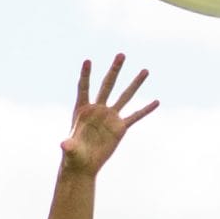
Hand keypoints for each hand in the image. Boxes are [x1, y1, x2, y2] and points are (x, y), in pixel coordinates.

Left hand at [60, 54, 156, 174]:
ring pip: (125, 97)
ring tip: (145, 70)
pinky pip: (135, 117)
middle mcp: (98, 109)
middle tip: (121, 54)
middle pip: (107, 85)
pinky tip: (156, 102)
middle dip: (115, 70)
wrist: (84, 164)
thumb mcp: (70, 150)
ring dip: (135, 84)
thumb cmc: (73, 155)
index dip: (86, 75)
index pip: (84, 88)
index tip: (88, 61)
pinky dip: (146, 110)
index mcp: (82, 110)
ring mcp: (110, 117)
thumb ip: (69, 145)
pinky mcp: (120, 128)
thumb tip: (64, 145)